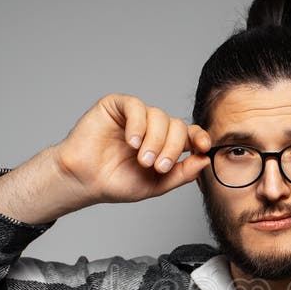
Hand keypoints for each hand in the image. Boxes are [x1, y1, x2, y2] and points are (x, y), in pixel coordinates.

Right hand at [53, 93, 211, 204]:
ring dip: (154, 140)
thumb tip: (205, 160)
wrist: (85, 180)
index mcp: (165, 144)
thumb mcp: (157, 184)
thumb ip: (182, 173)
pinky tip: (131, 142)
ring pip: (158, 116)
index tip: (203, 146)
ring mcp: (135, 115)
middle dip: (171, 147)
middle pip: (176, 125)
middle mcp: (153, 127)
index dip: (199, 137)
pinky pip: (136, 106)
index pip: (190, 134)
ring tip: (141, 159)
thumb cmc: (117, 182)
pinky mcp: (117, 106)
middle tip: (157, 166)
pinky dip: (138, 125)